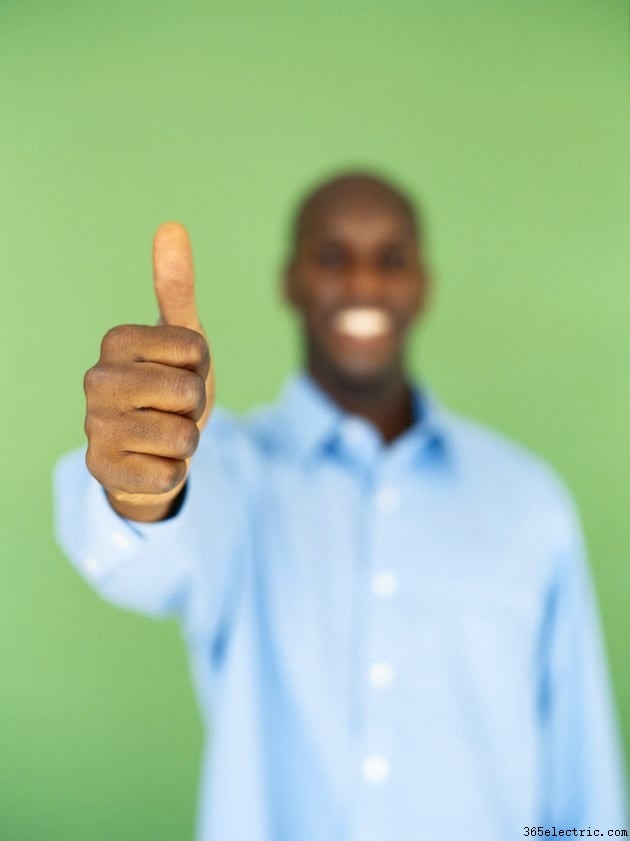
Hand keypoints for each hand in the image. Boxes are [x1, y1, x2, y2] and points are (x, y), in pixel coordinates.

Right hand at [83, 223, 213, 521]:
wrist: (154, 450)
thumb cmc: (171, 389)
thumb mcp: (184, 339)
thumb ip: (178, 287)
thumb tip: (171, 226)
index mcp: (116, 340)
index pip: (196, 348)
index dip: (201, 366)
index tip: (182, 371)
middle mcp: (95, 380)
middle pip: (189, 390)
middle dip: (195, 405)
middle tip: (174, 408)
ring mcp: (95, 427)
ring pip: (183, 435)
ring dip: (187, 440)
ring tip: (165, 435)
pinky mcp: (103, 470)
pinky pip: (170, 472)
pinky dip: (174, 471)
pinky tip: (152, 462)